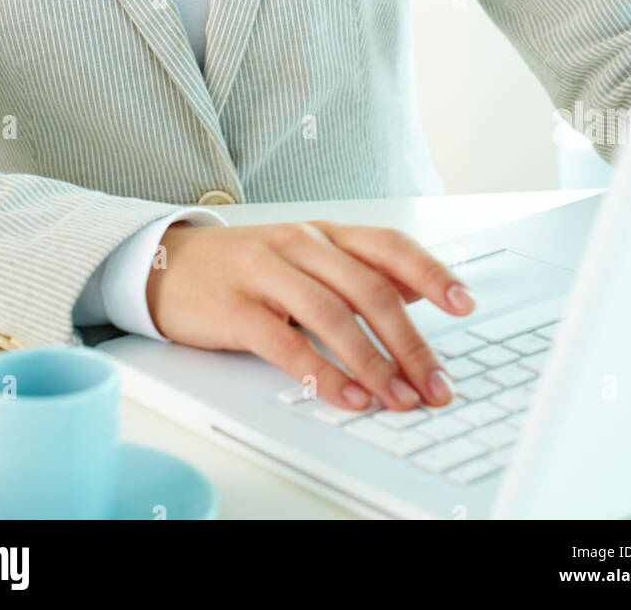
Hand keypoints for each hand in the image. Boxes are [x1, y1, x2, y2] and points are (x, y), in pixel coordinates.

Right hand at [146, 220, 475, 412]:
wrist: (165, 264)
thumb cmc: (246, 267)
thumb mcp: (306, 258)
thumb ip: (358, 271)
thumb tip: (421, 292)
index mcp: (325, 232)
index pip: (389, 246)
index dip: (431, 273)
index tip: (465, 303)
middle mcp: (301, 244)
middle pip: (369, 288)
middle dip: (410, 341)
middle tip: (435, 382)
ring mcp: (266, 272)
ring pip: (332, 315)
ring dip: (373, 362)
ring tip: (398, 398)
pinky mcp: (235, 308)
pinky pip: (286, 342)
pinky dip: (321, 373)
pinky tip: (347, 396)